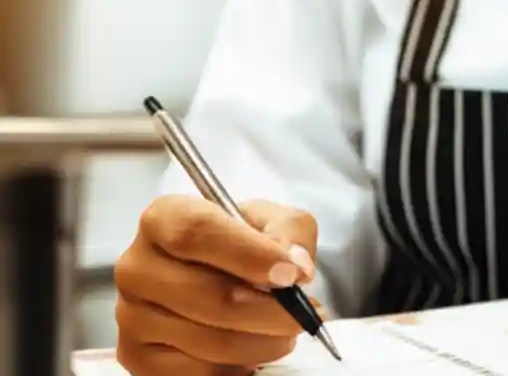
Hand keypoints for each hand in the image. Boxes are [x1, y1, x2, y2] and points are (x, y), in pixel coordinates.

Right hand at [114, 196, 321, 375]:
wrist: (219, 272)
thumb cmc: (243, 242)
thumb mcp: (273, 220)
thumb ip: (290, 232)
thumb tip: (296, 267)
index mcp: (163, 219)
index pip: (195, 232)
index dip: (249, 254)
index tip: (290, 274)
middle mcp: (137, 266)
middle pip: (210, 296)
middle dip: (271, 311)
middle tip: (302, 314)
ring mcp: (131, 315)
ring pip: (211, 341)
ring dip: (264, 341)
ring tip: (284, 330)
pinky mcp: (137, 356)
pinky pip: (200, 372)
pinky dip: (241, 364)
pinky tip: (253, 346)